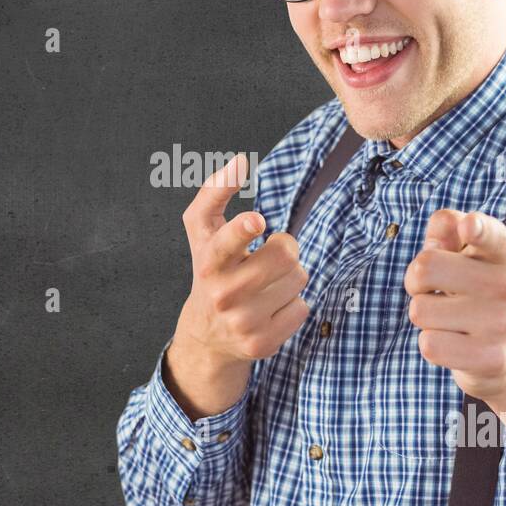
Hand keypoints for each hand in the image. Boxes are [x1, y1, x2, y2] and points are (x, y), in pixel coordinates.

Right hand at [168, 152, 310, 416]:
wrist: (207, 336)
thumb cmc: (212, 270)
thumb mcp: (203, 233)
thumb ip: (214, 192)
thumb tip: (239, 161)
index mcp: (209, 262)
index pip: (226, 243)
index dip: (243, 229)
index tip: (257, 220)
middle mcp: (222, 295)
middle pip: (284, 255)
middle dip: (285, 248)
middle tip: (270, 255)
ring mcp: (243, 323)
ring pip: (298, 279)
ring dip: (290, 276)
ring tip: (268, 284)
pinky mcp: (263, 344)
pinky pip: (302, 308)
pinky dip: (293, 304)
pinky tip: (271, 308)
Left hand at [403, 208, 505, 401]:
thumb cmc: (480, 296)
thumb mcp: (470, 259)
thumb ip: (447, 233)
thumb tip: (435, 240)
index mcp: (503, 253)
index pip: (487, 232)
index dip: (475, 227)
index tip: (468, 228)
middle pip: (425, 266)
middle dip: (415, 282)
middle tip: (434, 292)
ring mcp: (502, 322)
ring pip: (420, 310)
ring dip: (425, 318)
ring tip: (452, 321)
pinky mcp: (491, 357)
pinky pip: (430, 345)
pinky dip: (433, 345)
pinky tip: (457, 343)